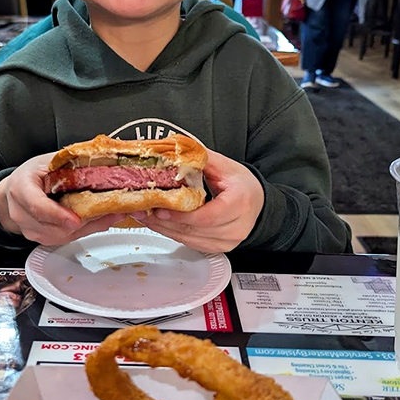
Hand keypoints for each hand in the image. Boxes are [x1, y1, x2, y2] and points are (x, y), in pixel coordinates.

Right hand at [0, 153, 121, 244]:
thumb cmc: (32, 174)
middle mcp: (22, 212)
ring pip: (62, 235)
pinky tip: (100, 221)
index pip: (37, 206)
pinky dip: (84, 230)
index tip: (76, 219)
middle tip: (109, 212)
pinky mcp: (41, 238)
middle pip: (54, 226)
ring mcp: (30, 229)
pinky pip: (65, 239)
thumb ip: (70, 163)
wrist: (16, 190)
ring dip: (88, 226)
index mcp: (21, 188)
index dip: (57, 214)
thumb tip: (100, 159)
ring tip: (110, 215)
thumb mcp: (48, 162)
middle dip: (84, 220)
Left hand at [129, 149, 264, 252]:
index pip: (207, 216)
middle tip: (143, 210)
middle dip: (164, 221)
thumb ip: (200, 159)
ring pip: (189, 239)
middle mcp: (236, 226)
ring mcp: (228, 241)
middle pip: (194, 230)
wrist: (257, 202)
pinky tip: (159, 223)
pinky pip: (190, 243)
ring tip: (145, 215)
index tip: (160, 209)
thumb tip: (175, 152)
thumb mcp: (225, 166)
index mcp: (240, 203)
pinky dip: (172, 233)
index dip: (181, 216)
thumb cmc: (242, 184)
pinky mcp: (218, 248)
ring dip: (164, 228)